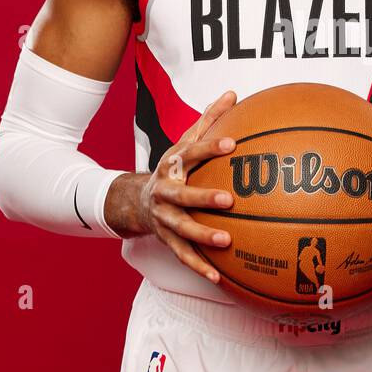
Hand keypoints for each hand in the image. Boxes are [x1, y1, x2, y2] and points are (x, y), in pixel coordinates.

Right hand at [135, 89, 237, 284]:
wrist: (137, 201)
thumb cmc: (174, 168)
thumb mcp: (185, 143)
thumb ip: (209, 120)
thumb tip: (234, 93)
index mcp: (172, 165)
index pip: (192, 153)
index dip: (210, 147)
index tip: (232, 144)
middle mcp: (164, 192)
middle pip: (183, 195)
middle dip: (204, 197)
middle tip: (229, 199)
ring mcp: (163, 218)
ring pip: (182, 229)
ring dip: (203, 235)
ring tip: (226, 241)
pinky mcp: (166, 240)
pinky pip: (184, 255)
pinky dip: (200, 267)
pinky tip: (219, 278)